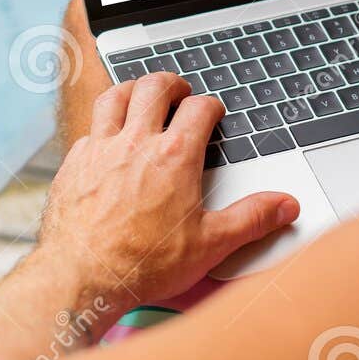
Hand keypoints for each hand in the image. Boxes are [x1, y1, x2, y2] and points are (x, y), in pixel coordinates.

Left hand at [38, 73, 299, 309]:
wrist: (80, 276)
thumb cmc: (143, 263)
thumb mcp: (210, 245)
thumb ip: (251, 219)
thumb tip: (285, 205)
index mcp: (174, 157)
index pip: (199, 109)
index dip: (211, 105)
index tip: (213, 112)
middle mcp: (136, 143)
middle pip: (155, 88)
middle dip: (172, 83)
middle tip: (179, 91)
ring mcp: (100, 148)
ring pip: (115, 96)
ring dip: (132, 88)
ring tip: (142, 94)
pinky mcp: (74, 162)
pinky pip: (89, 127)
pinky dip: (102, 123)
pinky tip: (107, 136)